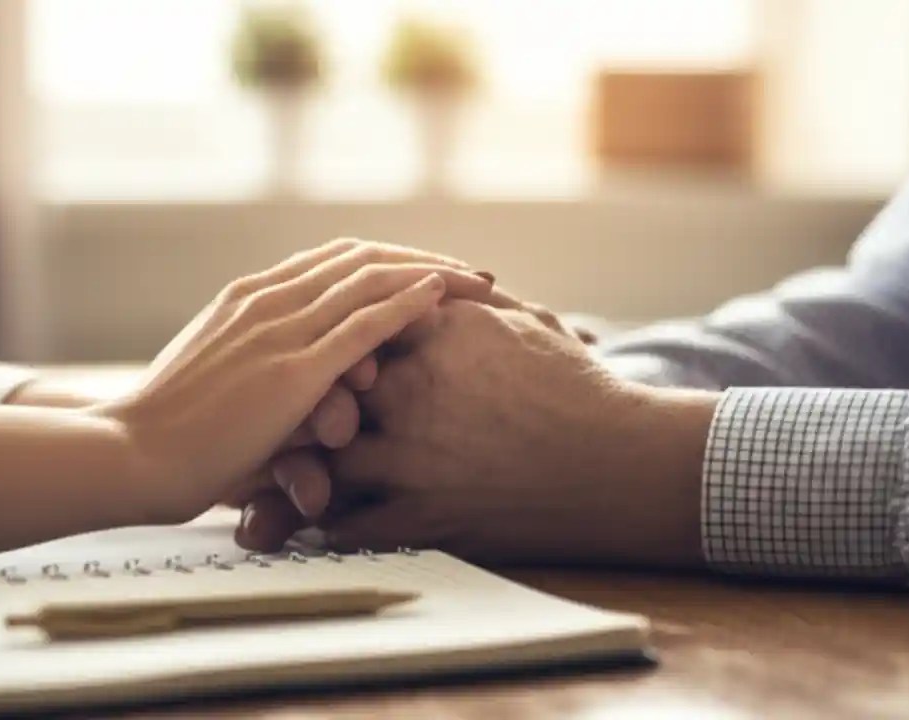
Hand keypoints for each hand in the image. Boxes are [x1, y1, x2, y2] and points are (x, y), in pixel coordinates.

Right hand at [98, 243, 499, 523]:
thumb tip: (308, 386)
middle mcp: (265, 299)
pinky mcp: (291, 372)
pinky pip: (362, 323)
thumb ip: (266, 368)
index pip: (332, 260)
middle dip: (422, 258)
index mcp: (247, 297)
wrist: (130, 453)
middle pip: (361, 258)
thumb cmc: (172, 433)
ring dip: (431, 274)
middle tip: (469, 271)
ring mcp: (279, 331)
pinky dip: (408, 303)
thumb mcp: (223, 382)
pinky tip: (443, 297)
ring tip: (477, 280)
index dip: (387, 260)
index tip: (427, 270)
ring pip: (370, 279)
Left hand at [235, 300, 601, 550]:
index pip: (347, 326)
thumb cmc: (577, 388)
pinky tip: (320, 511)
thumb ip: (463, 302)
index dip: (327, 342)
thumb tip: (430, 281)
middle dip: (301, 403)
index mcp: (431, 335)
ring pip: (320, 459)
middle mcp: (412, 392)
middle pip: (319, 391)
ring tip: (292, 465)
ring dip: (302, 464)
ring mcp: (412, 458)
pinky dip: (326, 518)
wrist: (620, 463)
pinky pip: (347, 522)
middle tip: (288, 414)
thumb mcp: (523, 320)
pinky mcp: (423, 516)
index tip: (321, 356)